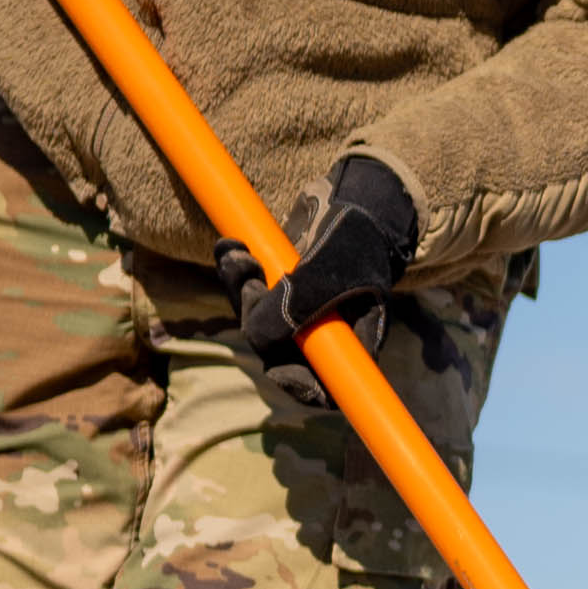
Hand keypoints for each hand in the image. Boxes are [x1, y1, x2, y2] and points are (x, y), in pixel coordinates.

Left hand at [216, 157, 420, 369]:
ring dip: (240, 290)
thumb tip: (254, 336)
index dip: (301, 387)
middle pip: (278, 353)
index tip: (281, 369)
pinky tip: (232, 245)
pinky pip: (243, 292)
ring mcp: (294, 314)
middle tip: (254, 280)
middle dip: (256, 320)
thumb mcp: (332, 272)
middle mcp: (320, 336)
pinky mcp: (272, 289)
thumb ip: (296, 306)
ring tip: (242, 256)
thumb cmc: (355, 240)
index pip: (325, 387)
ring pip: (254, 321)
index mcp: (350, 344)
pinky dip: (232, 270)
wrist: (353, 201)